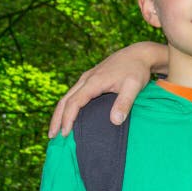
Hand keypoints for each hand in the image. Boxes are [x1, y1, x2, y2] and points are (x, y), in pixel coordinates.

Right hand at [49, 42, 168, 137]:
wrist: (139, 54)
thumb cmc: (137, 70)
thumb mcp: (134, 86)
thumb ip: (124, 103)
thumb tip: (115, 121)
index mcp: (93, 81)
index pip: (74, 102)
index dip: (68, 119)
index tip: (65, 134)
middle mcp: (86, 79)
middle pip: (65, 100)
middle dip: (57, 119)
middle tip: (52, 136)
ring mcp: (87, 78)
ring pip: (68, 96)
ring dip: (60, 113)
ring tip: (57, 130)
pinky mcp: (91, 78)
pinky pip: (74, 94)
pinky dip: (68, 106)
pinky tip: (70, 115)